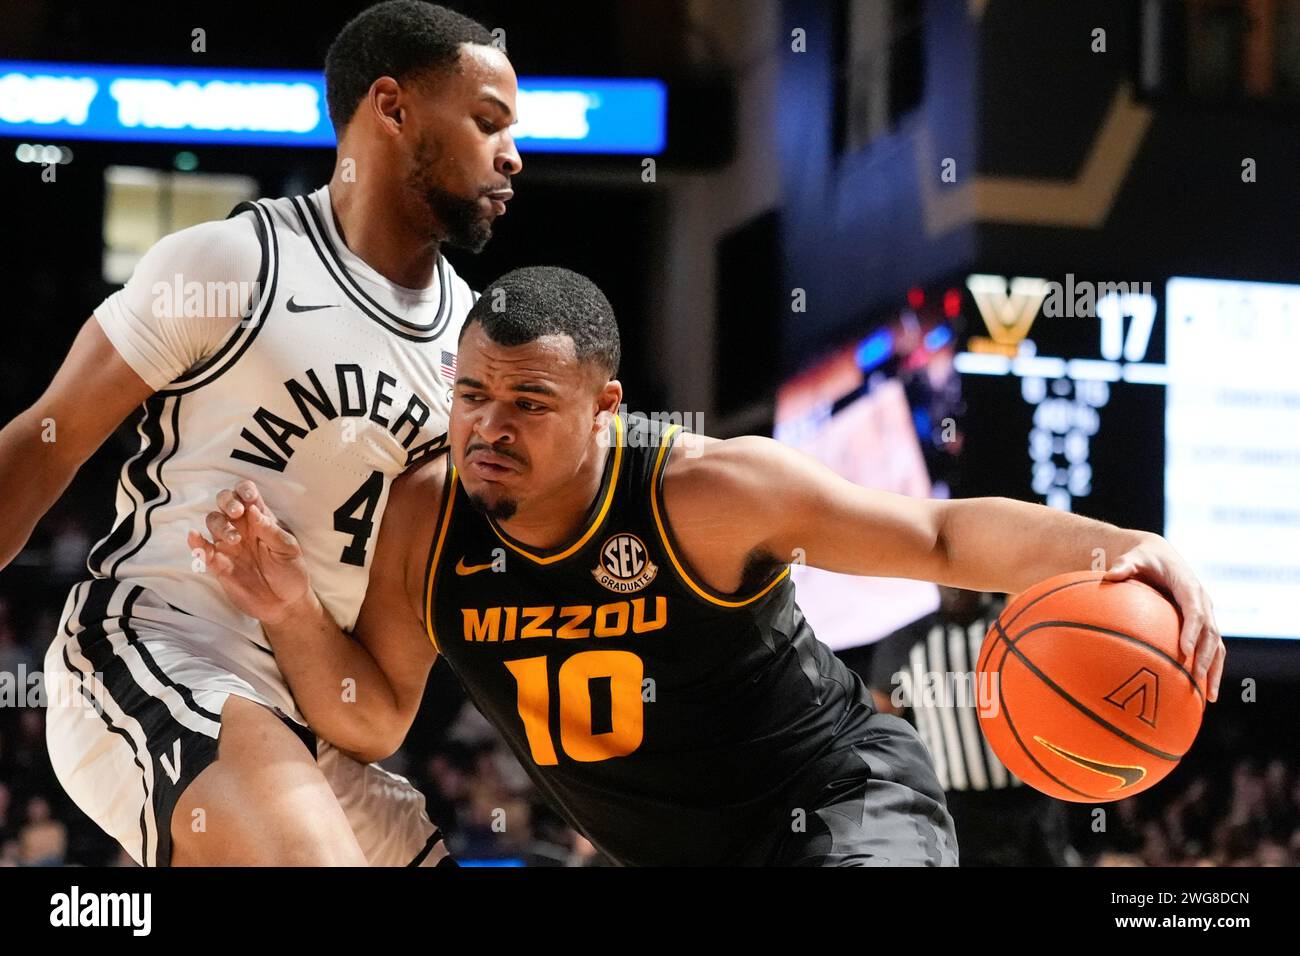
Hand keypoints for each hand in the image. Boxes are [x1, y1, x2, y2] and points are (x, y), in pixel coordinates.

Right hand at [187, 479, 309, 626]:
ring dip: (220, 525)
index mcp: (261, 519)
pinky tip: (195, 537)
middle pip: (224, 502)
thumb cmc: (290, 571)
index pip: (247, 494)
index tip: (248, 497)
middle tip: (237, 512)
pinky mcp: (218, 564)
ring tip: (235, 540)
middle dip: (226, 501)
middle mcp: (242, 527)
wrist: (285, 603)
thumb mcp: (288, 549)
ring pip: (213, 522)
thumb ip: (270, 530)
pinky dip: (196, 542)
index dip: (244, 490)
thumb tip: (253, 510)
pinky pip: (202, 549)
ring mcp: (228, 545)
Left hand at [1103, 534, 1223, 701]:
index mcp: (1189, 586)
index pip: (1195, 611)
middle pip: (1211, 633)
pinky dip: (1210, 669)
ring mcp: (1205, 614)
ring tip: (1209, 697)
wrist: (1159, 555)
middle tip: (1195, 679)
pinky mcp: (1202, 624)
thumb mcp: (1133, 557)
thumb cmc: (1143, 558)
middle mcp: (1203, 602)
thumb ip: (1123, 565)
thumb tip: (1109, 574)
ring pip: (1217, 645)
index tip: (1185, 652)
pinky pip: (1210, 648)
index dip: (1192, 632)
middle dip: (1206, 657)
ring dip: (1214, 670)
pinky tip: (1202, 692)